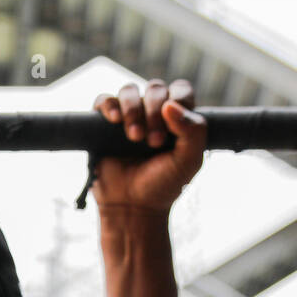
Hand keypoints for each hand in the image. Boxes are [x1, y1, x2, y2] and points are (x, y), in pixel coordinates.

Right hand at [91, 78, 206, 212]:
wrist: (132, 207)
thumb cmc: (163, 185)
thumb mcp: (189, 161)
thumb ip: (193, 131)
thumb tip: (171, 105)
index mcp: (177, 118)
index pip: (180, 90)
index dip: (178, 100)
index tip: (174, 128)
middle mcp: (153, 113)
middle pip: (155, 88)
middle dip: (154, 111)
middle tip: (153, 142)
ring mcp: (128, 117)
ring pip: (129, 90)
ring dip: (132, 109)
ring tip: (134, 137)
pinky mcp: (103, 125)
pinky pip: (103, 100)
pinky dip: (108, 105)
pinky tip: (113, 120)